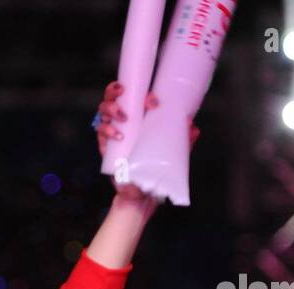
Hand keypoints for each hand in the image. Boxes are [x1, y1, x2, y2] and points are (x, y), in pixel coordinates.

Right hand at [96, 82, 197, 201]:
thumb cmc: (155, 167)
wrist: (140, 192)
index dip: (140, 91)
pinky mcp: (104, 147)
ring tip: (124, 118)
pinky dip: (107, 130)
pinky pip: (100, 132)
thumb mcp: (172, 151)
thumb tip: (192, 127)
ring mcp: (112, 132)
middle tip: (125, 95)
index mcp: (138, 116)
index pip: (134, 95)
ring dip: (111, 109)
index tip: (153, 101)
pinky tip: (119, 135)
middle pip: (112, 97)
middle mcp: (122, 121)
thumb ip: (183, 139)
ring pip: (103, 111)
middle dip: (115, 92)